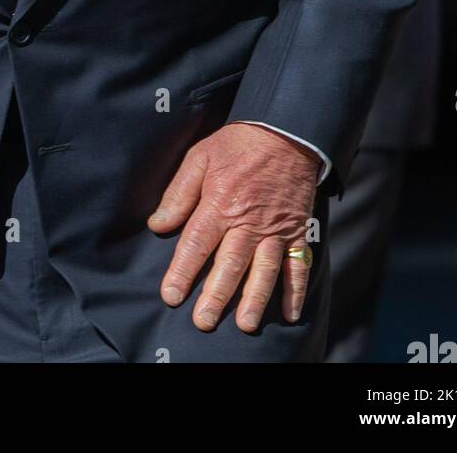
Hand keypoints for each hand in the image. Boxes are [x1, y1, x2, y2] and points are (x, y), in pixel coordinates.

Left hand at [147, 122, 317, 332]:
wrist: (283, 131)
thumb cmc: (236, 145)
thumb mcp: (199, 158)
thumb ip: (179, 193)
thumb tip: (158, 224)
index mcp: (219, 203)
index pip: (196, 244)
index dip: (182, 271)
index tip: (171, 296)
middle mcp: (247, 221)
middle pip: (230, 264)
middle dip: (216, 295)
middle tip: (204, 321)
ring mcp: (275, 228)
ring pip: (264, 270)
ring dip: (254, 299)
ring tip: (245, 324)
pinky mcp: (296, 230)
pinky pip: (298, 263)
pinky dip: (296, 289)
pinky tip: (291, 313)